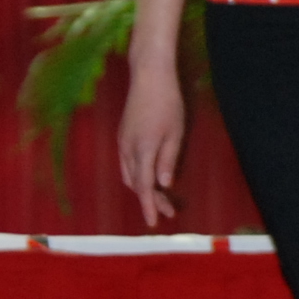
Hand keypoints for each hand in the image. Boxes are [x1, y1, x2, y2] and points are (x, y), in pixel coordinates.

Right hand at [118, 61, 188, 227]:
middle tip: (169, 211)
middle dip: (150, 199)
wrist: (149, 76)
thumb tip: (164, 184)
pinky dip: (137, 175)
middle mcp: (127, 148)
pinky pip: (127, 163)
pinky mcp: (122, 135)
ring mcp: (122, 141)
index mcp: (142, 149)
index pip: (143, 186)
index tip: (154, 222)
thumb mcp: (175, 132)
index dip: (149, 205)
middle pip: (135, 183)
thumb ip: (168, 159)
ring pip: (129, 174)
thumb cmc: (168, 102)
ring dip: (143, 188)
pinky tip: (150, 177)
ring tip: (162, 198)